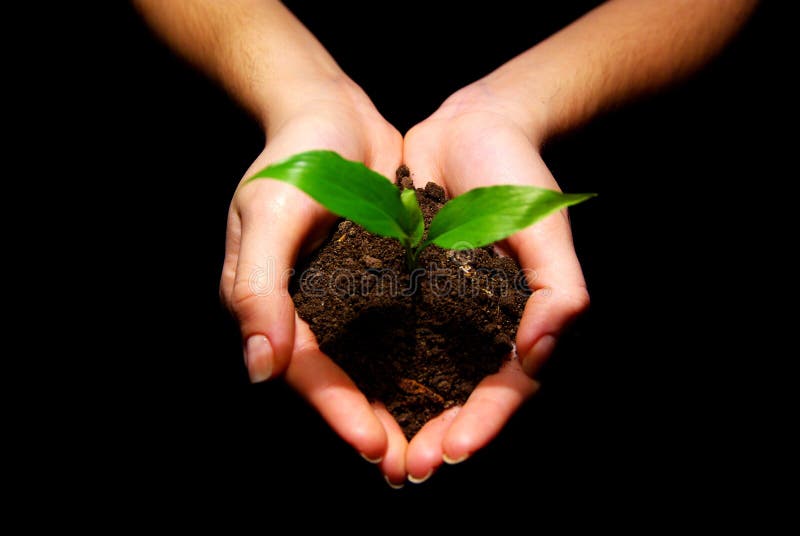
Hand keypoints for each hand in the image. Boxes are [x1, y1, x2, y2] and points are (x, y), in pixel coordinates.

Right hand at [219, 79, 408, 484]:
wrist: (331, 109)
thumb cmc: (292, 155)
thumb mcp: (268, 212)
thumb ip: (257, 288)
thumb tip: (260, 368)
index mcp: (271, 303)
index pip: (305, 371)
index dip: (337, 411)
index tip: (376, 447)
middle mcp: (307, 309)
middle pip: (340, 380)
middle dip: (373, 425)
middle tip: (414, 468)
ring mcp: (346, 296)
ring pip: (372, 364)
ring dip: (399, 405)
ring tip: (436, 443)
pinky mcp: (379, 279)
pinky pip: (398, 329)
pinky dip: (418, 359)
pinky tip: (451, 385)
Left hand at [402, 85, 589, 480]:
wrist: (469, 127)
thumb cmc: (518, 175)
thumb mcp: (546, 229)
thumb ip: (557, 291)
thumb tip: (538, 356)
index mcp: (517, 320)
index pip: (506, 387)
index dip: (485, 422)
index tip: (454, 450)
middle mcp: (477, 324)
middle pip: (459, 394)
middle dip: (437, 433)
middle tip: (408, 468)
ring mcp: (438, 310)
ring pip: (420, 376)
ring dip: (401, 416)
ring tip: (376, 448)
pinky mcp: (403, 289)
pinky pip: (387, 335)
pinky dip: (372, 367)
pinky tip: (349, 391)